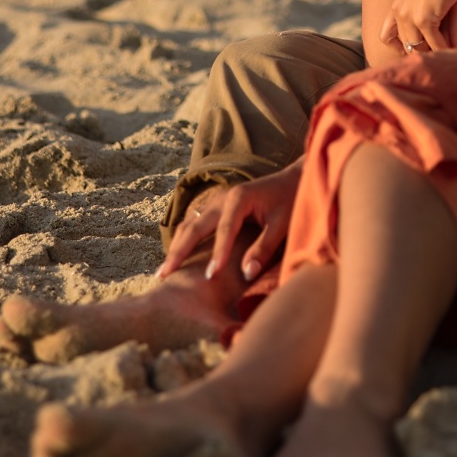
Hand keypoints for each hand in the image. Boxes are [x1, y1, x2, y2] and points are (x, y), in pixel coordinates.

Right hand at [158, 163, 301, 283]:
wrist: (293, 179)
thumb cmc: (291, 200)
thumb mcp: (283, 224)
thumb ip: (264, 247)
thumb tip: (247, 274)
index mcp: (239, 198)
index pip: (224, 230)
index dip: (217, 253)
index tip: (209, 276)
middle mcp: (222, 198)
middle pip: (195, 226)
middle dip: (179, 251)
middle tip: (163, 275)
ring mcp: (216, 202)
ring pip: (190, 225)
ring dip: (176, 247)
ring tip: (163, 271)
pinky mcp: (216, 209)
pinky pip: (194, 225)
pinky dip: (183, 241)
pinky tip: (176, 258)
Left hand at [380, 0, 456, 54]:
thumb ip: (420, 5)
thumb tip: (430, 17)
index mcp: (396, 5)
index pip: (386, 36)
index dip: (399, 47)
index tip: (417, 50)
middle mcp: (399, 13)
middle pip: (406, 45)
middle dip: (421, 53)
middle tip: (437, 58)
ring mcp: (409, 17)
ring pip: (419, 48)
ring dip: (433, 54)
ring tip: (447, 58)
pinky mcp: (425, 20)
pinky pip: (434, 44)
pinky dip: (444, 50)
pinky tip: (456, 52)